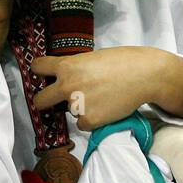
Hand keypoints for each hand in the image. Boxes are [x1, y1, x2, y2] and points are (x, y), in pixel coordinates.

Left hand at [31, 46, 182, 129]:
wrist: (145, 75)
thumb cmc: (122, 62)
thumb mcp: (91, 58)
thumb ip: (75, 68)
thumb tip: (65, 78)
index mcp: (66, 66)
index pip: (37, 67)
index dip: (40, 72)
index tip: (43, 76)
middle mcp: (66, 86)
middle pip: (40, 100)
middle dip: (45, 102)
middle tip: (53, 101)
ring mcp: (77, 105)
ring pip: (69, 112)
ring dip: (80, 108)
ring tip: (101, 98)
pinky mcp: (89, 121)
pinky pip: (83, 124)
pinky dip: (93, 120)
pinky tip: (106, 108)